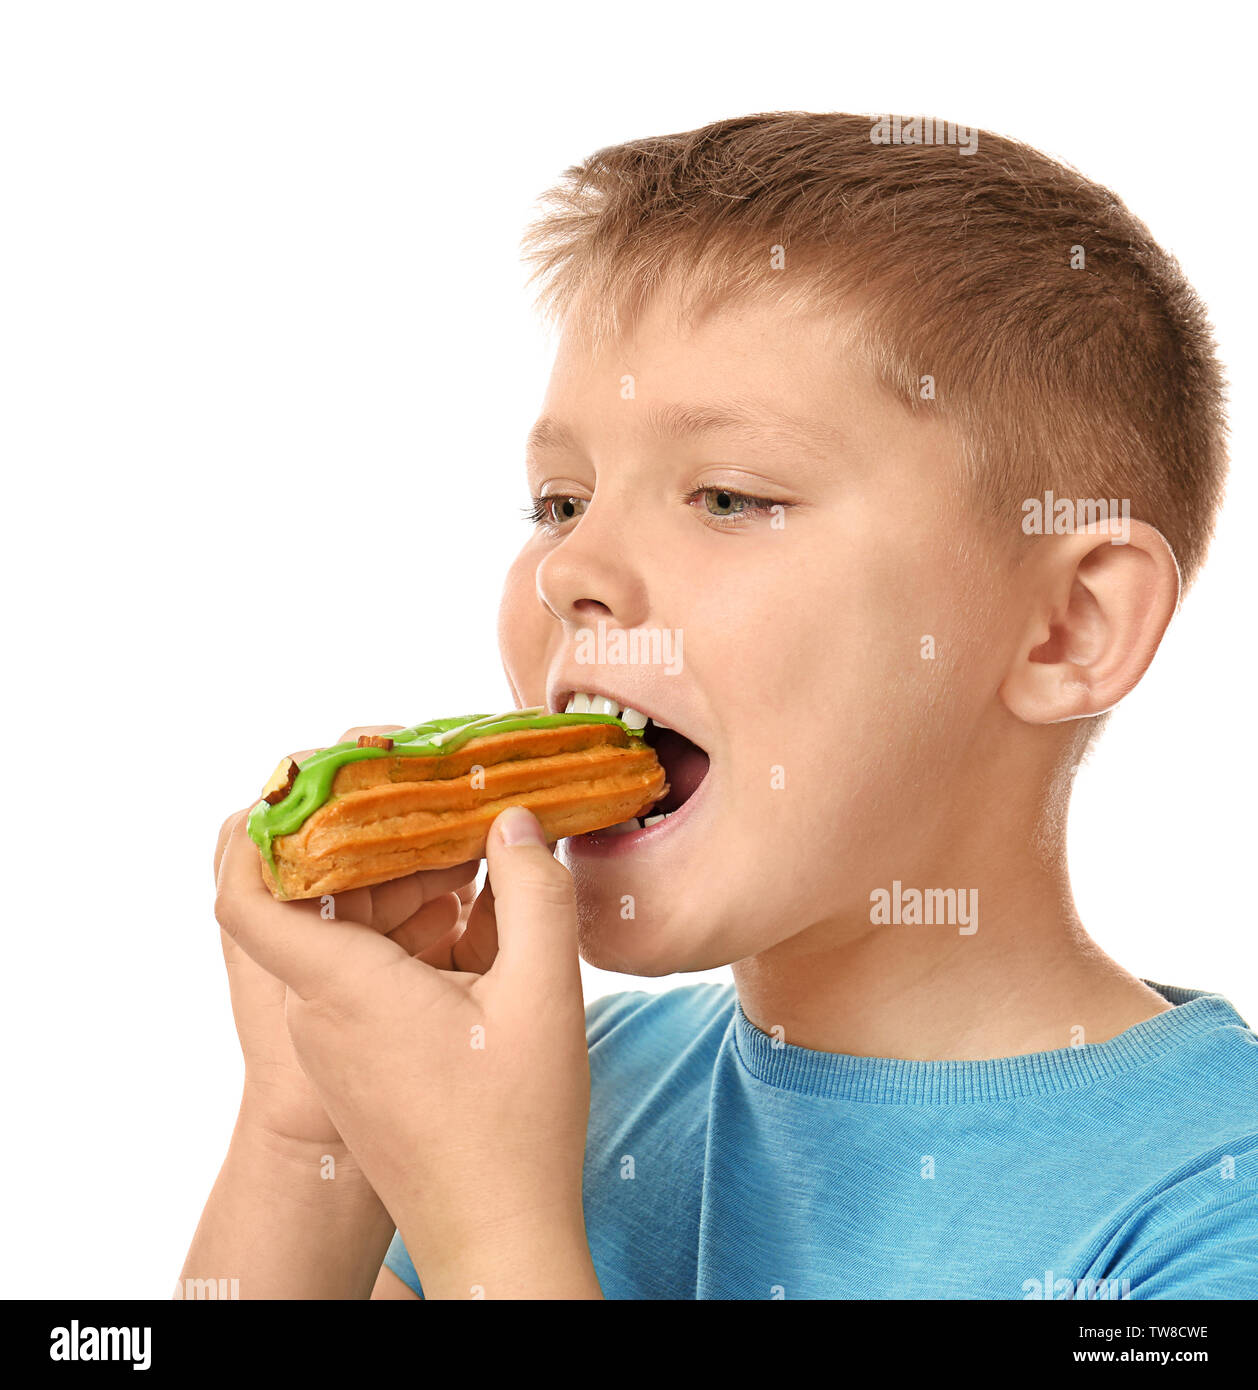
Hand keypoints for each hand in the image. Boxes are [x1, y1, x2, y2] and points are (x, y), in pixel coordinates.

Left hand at [213, 801, 597, 1297]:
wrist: (497, 1241)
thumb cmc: (514, 1130)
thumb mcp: (545, 995)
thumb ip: (535, 893)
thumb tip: (514, 823)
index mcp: (341, 989)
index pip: (247, 896)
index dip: (262, 829)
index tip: (311, 780)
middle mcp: (319, 1013)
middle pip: (315, 899)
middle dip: (371, 836)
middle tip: (435, 791)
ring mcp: (338, 1042)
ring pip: (348, 935)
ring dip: (402, 884)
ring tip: (473, 846)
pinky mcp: (363, 1063)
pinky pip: (370, 973)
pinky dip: (412, 933)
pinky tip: (478, 918)